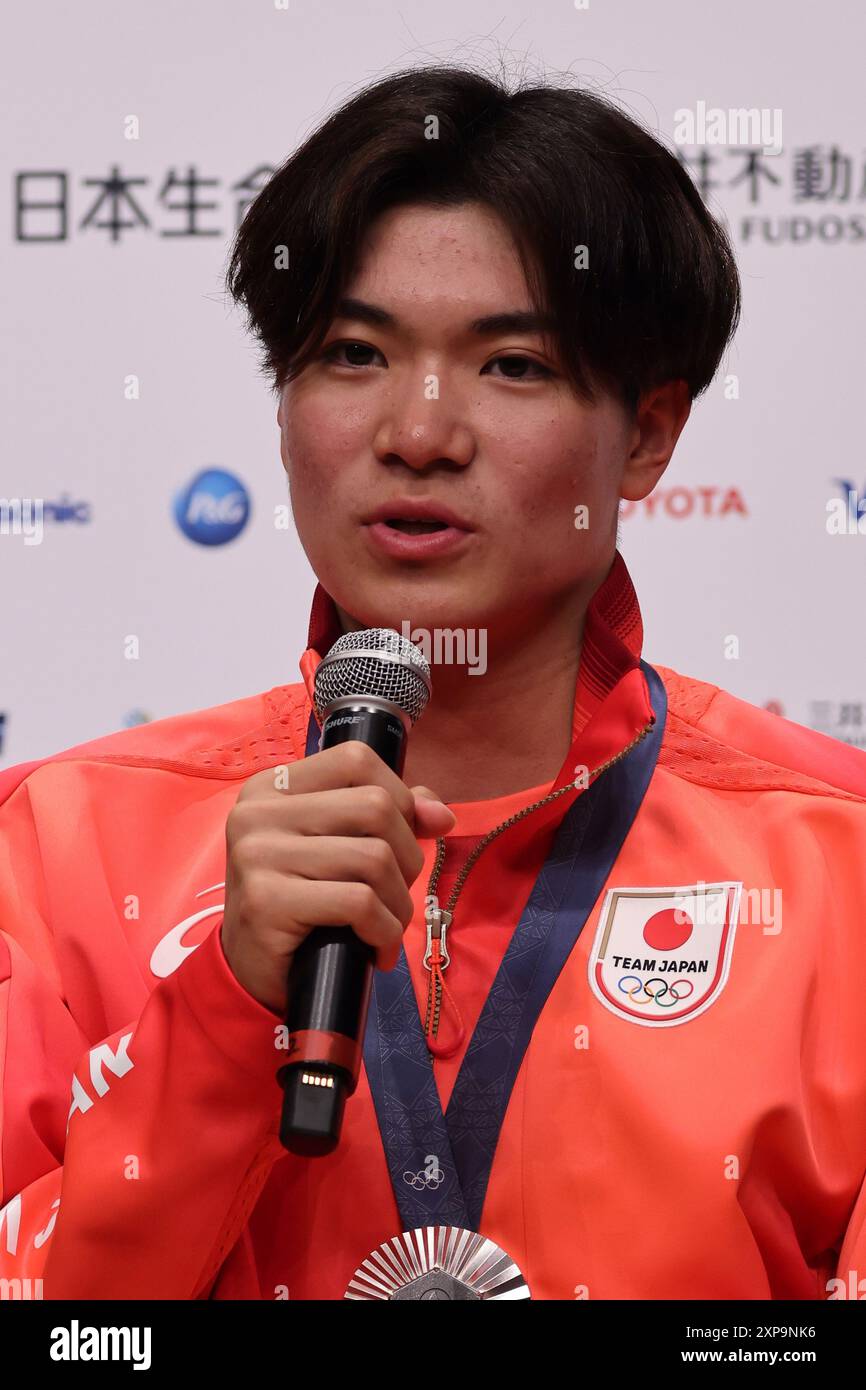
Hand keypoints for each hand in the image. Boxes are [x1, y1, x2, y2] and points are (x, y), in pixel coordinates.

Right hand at [220, 740, 455, 1012]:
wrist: (249, 973)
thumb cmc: (301, 903)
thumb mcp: (336, 848)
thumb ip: (388, 818)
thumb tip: (442, 815)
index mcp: (272, 788)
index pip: (356, 761)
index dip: (398, 796)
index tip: (400, 839)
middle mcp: (258, 813)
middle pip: (375, 806)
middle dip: (406, 856)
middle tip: (393, 894)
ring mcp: (258, 855)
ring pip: (374, 857)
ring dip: (397, 903)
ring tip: (385, 927)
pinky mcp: (266, 901)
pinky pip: (359, 903)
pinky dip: (384, 930)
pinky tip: (376, 947)